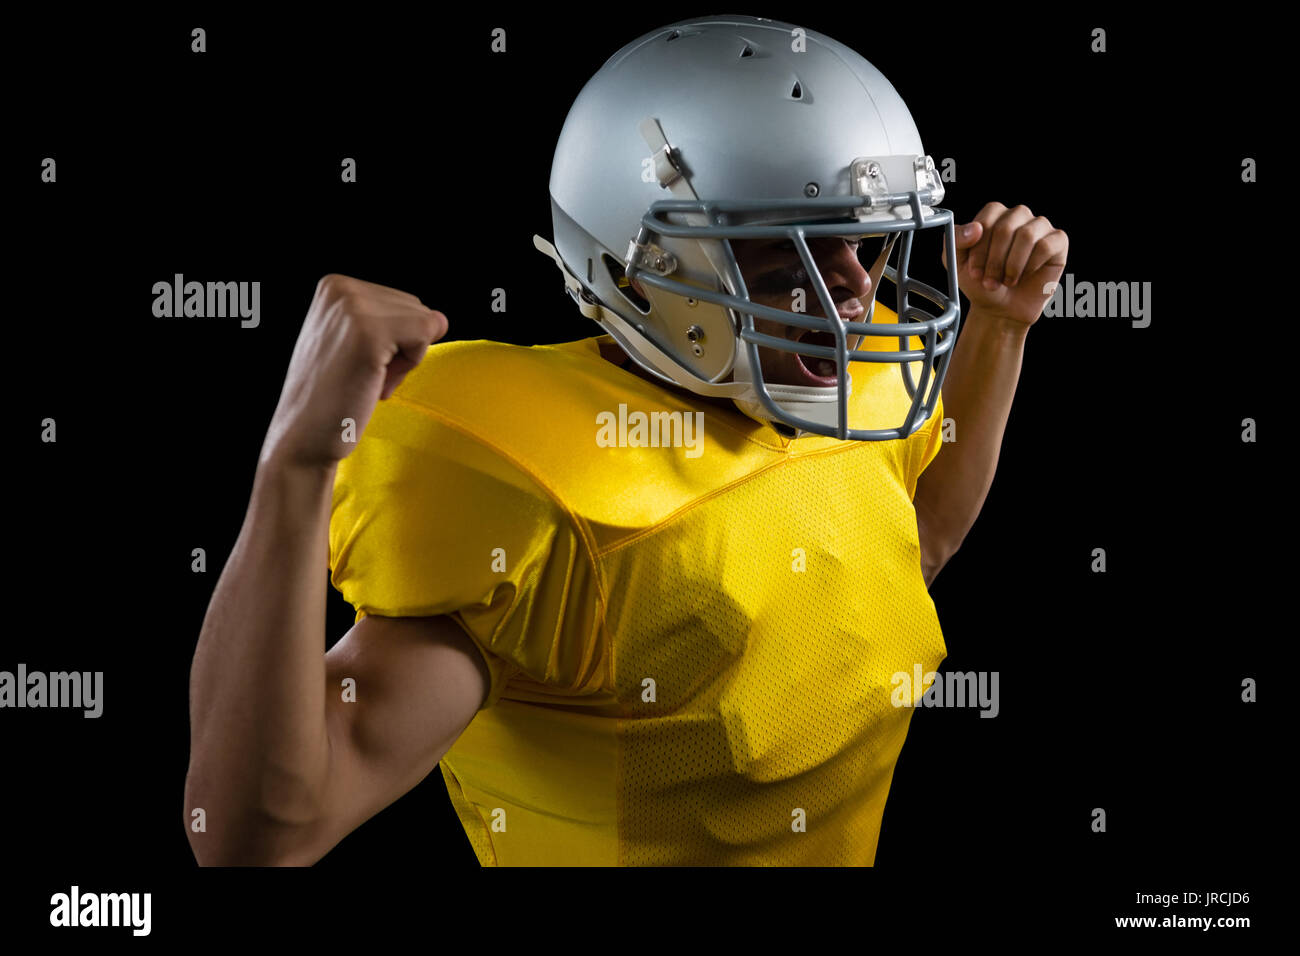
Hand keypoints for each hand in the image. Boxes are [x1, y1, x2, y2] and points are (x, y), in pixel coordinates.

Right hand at [260, 274, 447, 469]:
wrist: (303, 436)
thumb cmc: (333, 395)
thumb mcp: (355, 341)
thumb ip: (392, 321)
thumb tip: (442, 320)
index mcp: (335, 285)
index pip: (403, 303)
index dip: (393, 341)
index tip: (358, 362)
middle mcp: (341, 288)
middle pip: (416, 309)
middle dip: (401, 348)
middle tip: (362, 375)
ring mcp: (353, 307)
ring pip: (425, 322)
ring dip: (404, 360)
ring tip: (365, 378)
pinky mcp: (369, 332)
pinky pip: (425, 335)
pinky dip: (408, 366)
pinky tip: (374, 383)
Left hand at [942, 202, 1067, 326]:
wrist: (1000, 308)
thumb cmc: (979, 282)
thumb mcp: (956, 263)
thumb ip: (956, 240)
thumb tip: (976, 228)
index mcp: (994, 216)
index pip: (988, 217)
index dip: (980, 247)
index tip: (974, 271)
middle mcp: (1018, 216)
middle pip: (1006, 226)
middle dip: (994, 260)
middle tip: (989, 281)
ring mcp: (1039, 226)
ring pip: (1027, 235)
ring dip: (1012, 265)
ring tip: (1006, 281)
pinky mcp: (1057, 241)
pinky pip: (1046, 245)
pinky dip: (1031, 266)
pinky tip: (1025, 275)